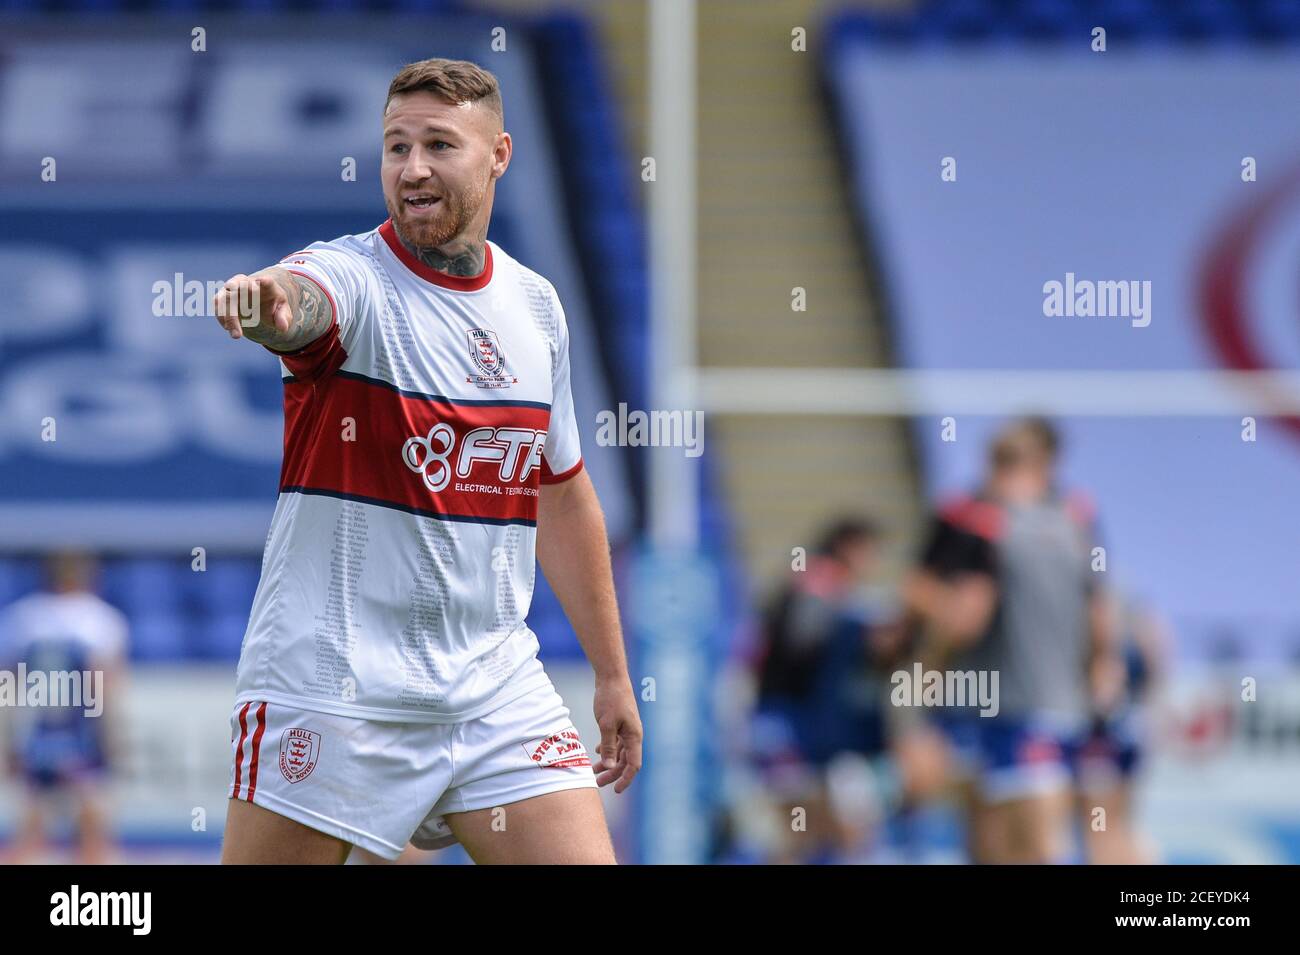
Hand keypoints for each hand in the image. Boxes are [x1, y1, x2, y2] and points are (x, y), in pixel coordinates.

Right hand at [212, 271, 291, 340]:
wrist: (260, 297)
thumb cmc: (273, 303)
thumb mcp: (283, 310)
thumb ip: (283, 317)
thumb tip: (283, 328)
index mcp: (265, 283)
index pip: (264, 281)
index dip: (262, 282)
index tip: (259, 284)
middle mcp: (246, 282)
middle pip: (236, 288)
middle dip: (237, 307)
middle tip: (240, 331)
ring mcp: (232, 288)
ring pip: (222, 298)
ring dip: (227, 318)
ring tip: (236, 336)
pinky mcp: (223, 296)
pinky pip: (218, 306)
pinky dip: (222, 319)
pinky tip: (230, 330)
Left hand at [591, 675, 641, 793]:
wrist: (612, 677)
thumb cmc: (611, 699)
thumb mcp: (606, 724)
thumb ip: (609, 746)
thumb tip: (610, 766)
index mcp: (634, 736)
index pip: (633, 764)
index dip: (626, 779)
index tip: (616, 790)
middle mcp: (633, 735)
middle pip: (625, 761)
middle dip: (613, 774)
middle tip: (597, 783)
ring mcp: (627, 728)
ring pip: (619, 752)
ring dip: (608, 762)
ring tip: (594, 771)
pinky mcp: (620, 722)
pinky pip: (616, 741)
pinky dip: (608, 749)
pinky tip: (598, 751)